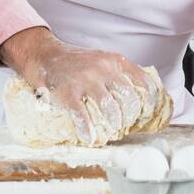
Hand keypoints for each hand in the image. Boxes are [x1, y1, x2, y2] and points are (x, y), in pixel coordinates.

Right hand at [0, 27, 159, 144]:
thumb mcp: (102, 59)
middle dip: (129, 116)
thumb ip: (118, 73)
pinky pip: (82, 115)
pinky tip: (89, 138)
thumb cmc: (76, 62)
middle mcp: (103, 68)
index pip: (142, 80)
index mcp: (114, 60)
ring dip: (113, 123)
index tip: (147, 112)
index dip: (149, 100)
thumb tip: (139, 97)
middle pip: (128, 98)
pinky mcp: (68, 92)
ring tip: (111, 131)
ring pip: (110, 108)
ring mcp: (85, 80)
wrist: (45, 55)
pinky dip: (87, 129)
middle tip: (124, 124)